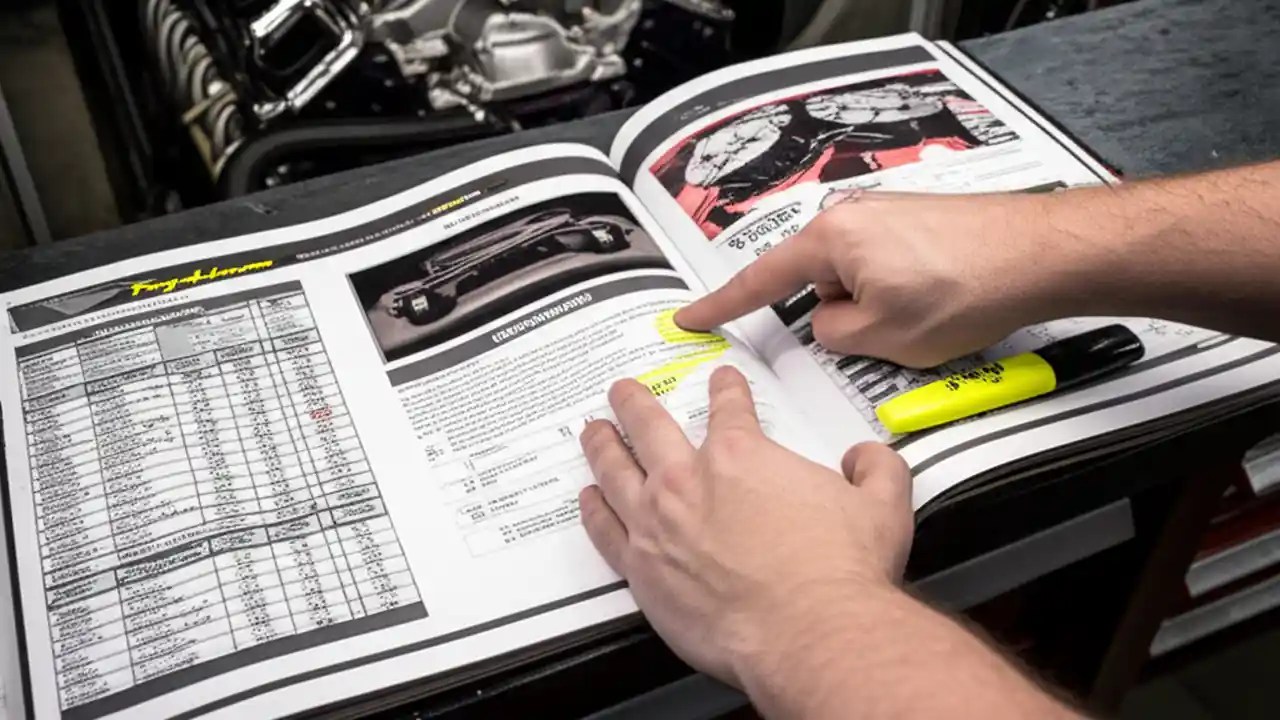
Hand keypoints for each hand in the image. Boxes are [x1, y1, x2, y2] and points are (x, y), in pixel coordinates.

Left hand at [577, 366, 913, 688]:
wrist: (811, 633)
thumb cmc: (837, 576)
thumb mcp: (881, 506)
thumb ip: (875, 470)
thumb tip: (869, 459)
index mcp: (744, 456)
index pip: (728, 407)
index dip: (725, 389)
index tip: (720, 382)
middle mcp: (691, 482)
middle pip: (650, 426)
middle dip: (636, 403)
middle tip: (624, 391)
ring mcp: (660, 524)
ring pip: (615, 469)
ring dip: (602, 445)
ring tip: (593, 431)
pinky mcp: (643, 570)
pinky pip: (605, 530)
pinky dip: (593, 510)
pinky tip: (588, 500)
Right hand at [676, 191, 1065, 367]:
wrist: (1041, 254)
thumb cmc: (964, 289)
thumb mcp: (880, 337)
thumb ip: (833, 333)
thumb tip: (832, 320)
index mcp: (830, 240)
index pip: (760, 280)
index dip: (722, 305)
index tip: (689, 317)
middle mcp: (851, 218)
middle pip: (819, 284)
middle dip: (843, 317)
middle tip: (888, 333)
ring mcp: (887, 216)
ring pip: (858, 283)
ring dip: (881, 309)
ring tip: (932, 316)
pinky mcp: (918, 223)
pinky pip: (889, 271)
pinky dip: (906, 295)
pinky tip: (944, 301)